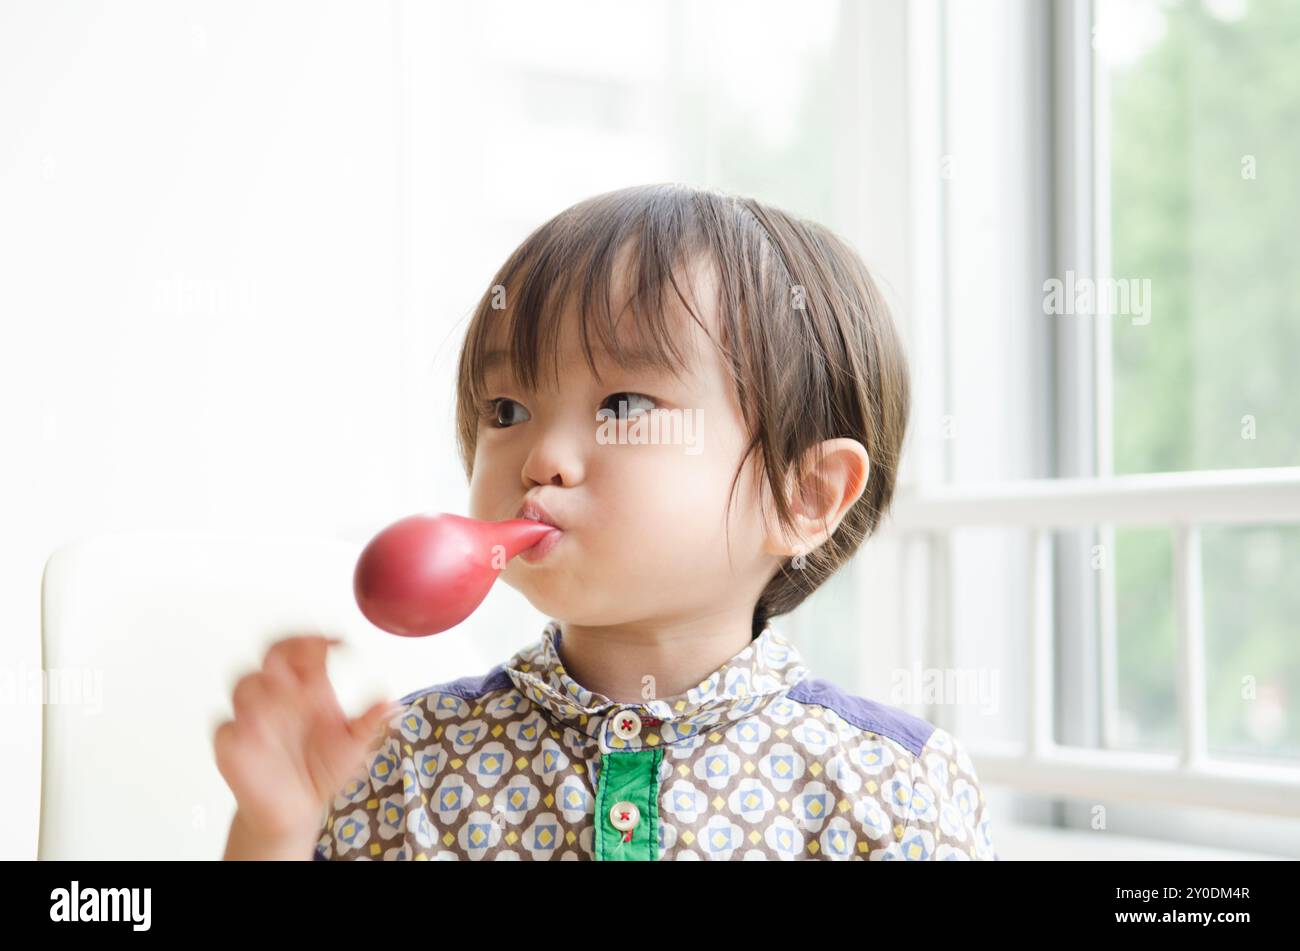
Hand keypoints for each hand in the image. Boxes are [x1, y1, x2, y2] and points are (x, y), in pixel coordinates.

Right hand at [213, 635, 399, 842]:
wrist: (297, 810)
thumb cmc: (322, 770)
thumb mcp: (354, 747)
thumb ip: (369, 723)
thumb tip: (390, 702)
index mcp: (309, 687)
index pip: (305, 649)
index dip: (316, 639)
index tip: (338, 642)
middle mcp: (279, 696)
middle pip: (271, 655)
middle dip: (286, 649)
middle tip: (308, 657)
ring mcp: (253, 718)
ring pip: (245, 684)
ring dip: (266, 687)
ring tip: (289, 699)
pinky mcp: (233, 744)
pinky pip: (226, 726)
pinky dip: (240, 725)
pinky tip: (259, 731)